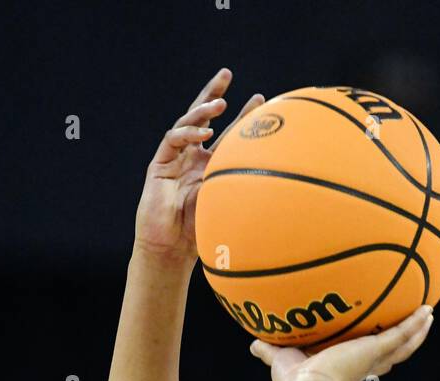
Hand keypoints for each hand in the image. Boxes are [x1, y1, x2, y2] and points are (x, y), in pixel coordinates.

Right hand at [134, 68, 265, 265]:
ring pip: (188, 123)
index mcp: (210, 166)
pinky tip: (204, 133)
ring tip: (221, 103)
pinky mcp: (159, 164)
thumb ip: (244, 192)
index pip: (227, 133)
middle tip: (227, 73)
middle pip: (203, 117)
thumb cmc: (200, 235)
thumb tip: (280, 184)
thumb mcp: (229, 207)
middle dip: (214, 93)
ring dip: (204, 110)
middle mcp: (192, 157)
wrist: (171, 249)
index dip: (242, 115)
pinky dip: (188, 133)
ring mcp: (175, 158)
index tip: (261, 99)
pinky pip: (173, 140)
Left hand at [248, 306, 434, 380]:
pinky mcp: (375, 351)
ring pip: (403, 344)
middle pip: (391, 353)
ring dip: (417, 330)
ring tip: (429, 313)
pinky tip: (427, 311)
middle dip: (404, 341)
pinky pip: (402, 335)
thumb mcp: (281, 359)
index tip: (380, 343)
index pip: (366, 359)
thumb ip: (271, 351)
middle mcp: (362, 364)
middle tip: (415, 326)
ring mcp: (371, 358)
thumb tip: (253, 345)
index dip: (375, 351)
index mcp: (344, 368)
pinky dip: (416, 325)